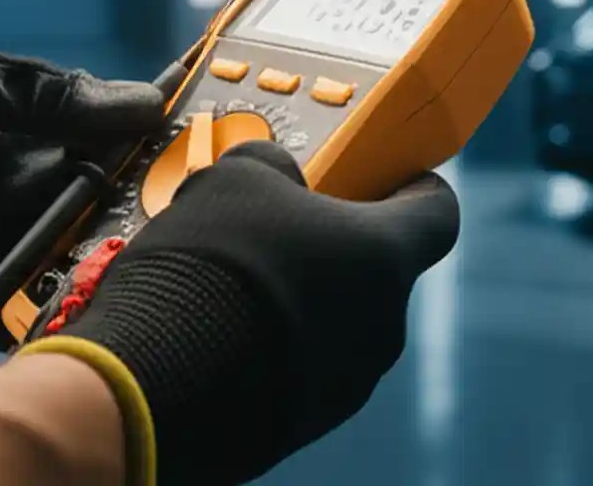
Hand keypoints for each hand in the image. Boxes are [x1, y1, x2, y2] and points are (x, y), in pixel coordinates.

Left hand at [0, 42, 162, 345]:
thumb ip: (62, 97)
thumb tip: (149, 101)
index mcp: (42, 138)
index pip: (120, 153)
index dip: (161, 162)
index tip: (203, 170)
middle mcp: (32, 192)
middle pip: (111, 217)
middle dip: (144, 228)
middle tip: (178, 238)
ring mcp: (4, 243)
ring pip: (76, 267)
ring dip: (105, 274)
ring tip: (138, 280)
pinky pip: (23, 312)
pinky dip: (50, 318)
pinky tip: (80, 314)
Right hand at [50, 141, 459, 483]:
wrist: (155, 380)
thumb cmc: (210, 264)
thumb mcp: (236, 177)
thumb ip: (273, 168)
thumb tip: (276, 177)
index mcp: (385, 256)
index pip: (438, 214)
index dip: (415, 189)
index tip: (391, 181)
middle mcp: (383, 325)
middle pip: (378, 272)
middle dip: (332, 249)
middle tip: (277, 230)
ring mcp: (348, 382)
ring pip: (338, 325)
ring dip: (300, 302)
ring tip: (230, 286)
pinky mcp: (305, 424)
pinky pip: (301, 371)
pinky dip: (272, 349)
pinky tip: (215, 336)